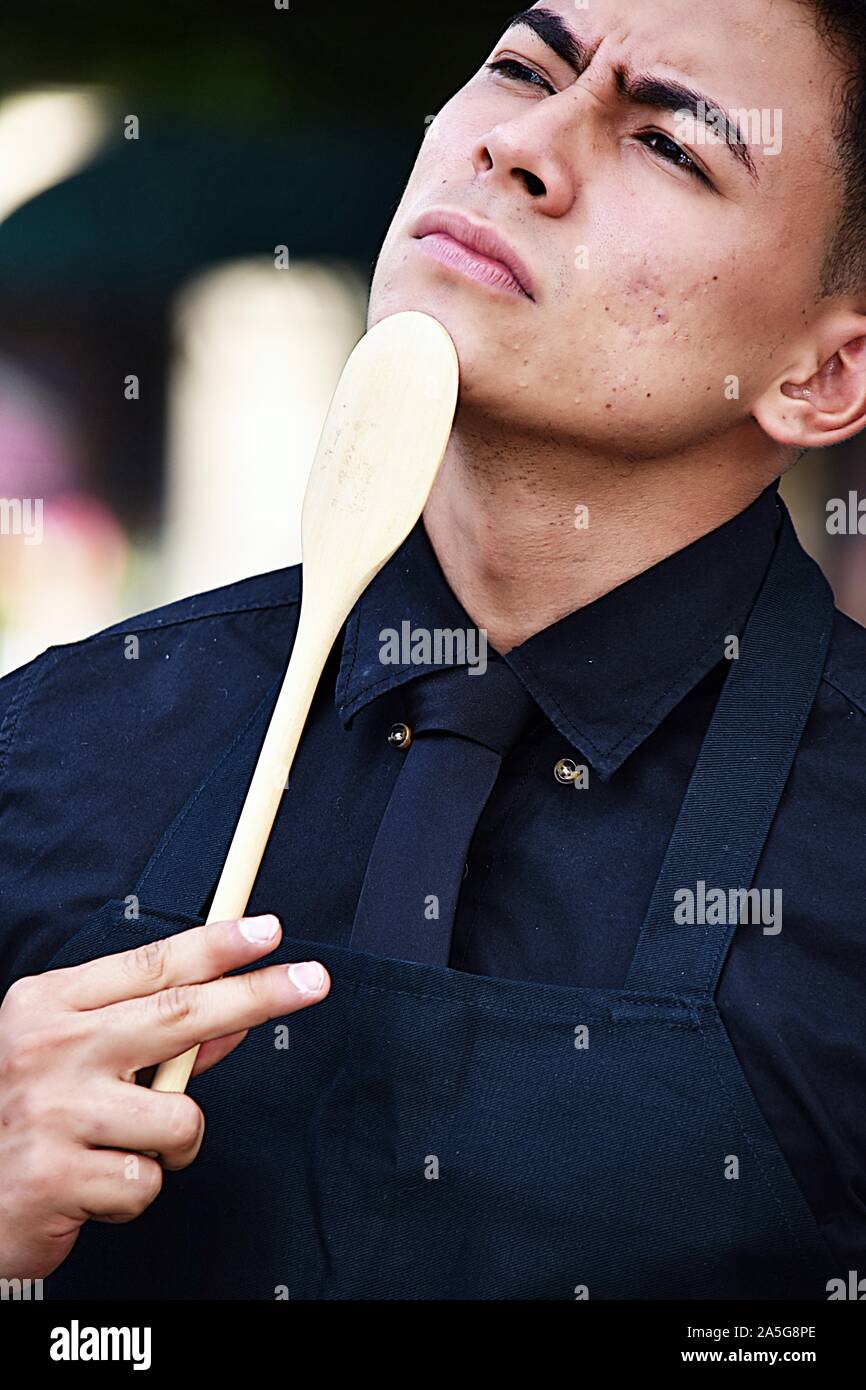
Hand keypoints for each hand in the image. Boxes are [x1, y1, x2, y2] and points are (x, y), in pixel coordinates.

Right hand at [0, 914, 328, 1278]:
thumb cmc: (27, 1115)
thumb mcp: (78, 1055)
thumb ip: (156, 1036)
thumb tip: (238, 1017)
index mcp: (51, 1005)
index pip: (152, 964)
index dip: (217, 945)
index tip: (268, 930)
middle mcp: (51, 1048)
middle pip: (180, 1015)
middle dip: (257, 994)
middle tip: (313, 981)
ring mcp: (55, 1111)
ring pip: (179, 1117)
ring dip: (175, 1142)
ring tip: (128, 1145)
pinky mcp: (57, 1176)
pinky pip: (148, 1182)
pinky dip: (135, 1190)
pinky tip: (96, 1183)